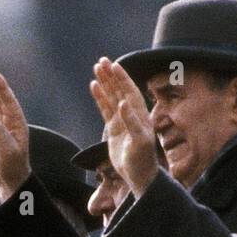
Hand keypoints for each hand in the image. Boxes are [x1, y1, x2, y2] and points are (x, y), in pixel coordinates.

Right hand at [89, 57, 159, 196]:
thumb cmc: (142, 159)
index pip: (130, 92)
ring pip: (112, 97)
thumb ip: (132, 122)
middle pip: (120, 90)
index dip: (122, 79)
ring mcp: (122, 121)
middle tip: (102, 61)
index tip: (114, 66)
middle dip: (112, 76)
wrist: (139, 175)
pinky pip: (105, 109)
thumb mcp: (139, 142)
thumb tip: (123, 103)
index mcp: (140, 115)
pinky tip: (94, 86)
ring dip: (105, 83)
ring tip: (96, 68)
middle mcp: (132, 114)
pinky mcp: (114, 129)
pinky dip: (100, 97)